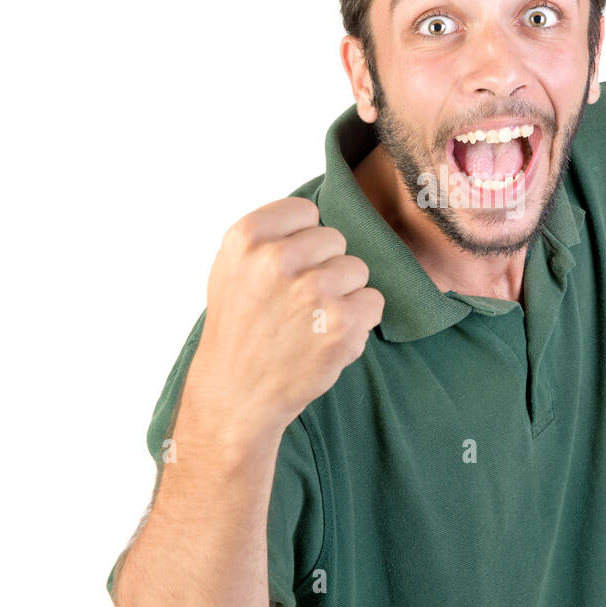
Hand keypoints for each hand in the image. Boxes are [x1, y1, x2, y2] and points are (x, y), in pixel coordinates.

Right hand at [179, 197, 384, 456]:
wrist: (237, 395)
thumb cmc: (238, 330)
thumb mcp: (231, 269)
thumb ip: (269, 236)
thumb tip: (317, 217)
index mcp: (247, 238)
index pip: (307, 212)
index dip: (303, 241)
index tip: (288, 269)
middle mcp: (277, 259)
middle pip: (336, 239)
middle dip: (325, 268)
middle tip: (298, 302)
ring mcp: (312, 291)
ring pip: (358, 269)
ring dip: (344, 295)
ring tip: (311, 321)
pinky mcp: (341, 323)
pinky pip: (374, 301)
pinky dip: (359, 321)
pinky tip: (328, 337)